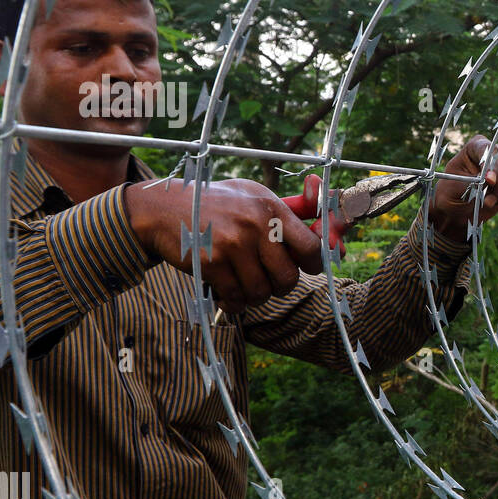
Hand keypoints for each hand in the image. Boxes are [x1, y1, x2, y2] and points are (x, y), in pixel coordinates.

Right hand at [123, 178, 322, 313]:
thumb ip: (294, 210)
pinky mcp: (212, 263)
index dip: (315, 264)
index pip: (312, 247)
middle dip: (280, 286)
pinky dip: (234, 303)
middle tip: (268, 279)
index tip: (307, 267)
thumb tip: (334, 221)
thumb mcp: (255, 195)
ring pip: (262, 293)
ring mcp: (233, 245)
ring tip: (245, 284)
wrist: (163, 209)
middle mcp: (255, 225)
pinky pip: (236, 299)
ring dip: (255, 296)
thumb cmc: (218, 204)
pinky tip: (227, 292)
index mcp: (271, 207)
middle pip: (288, 278)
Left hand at [429, 134, 497, 239]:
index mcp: (475, 147)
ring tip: (490, 201)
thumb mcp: (456, 188)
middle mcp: (494, 151)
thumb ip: (473, 182)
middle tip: (488, 201)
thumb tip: (492, 180)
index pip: (489, 149)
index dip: (491, 165)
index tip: (488, 182)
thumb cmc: (452, 195)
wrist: (459, 210)